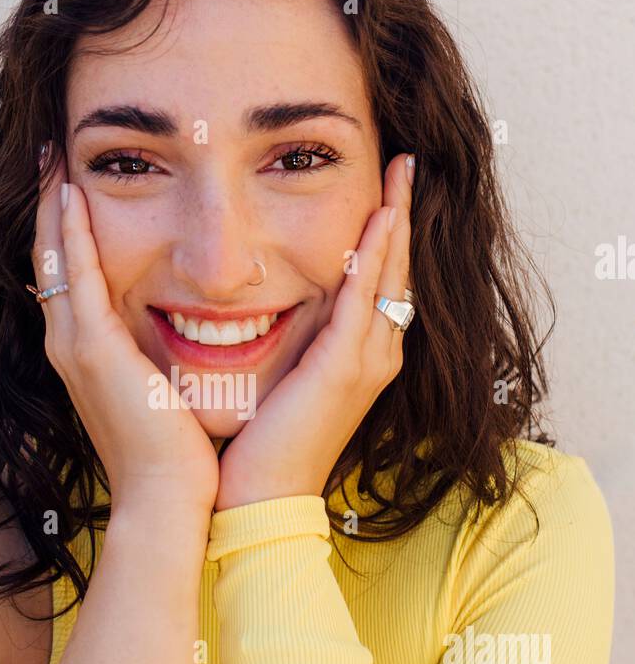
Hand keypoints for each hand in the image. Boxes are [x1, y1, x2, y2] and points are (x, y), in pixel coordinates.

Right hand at [31, 145, 219, 519]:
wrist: (168, 501)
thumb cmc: (175, 456)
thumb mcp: (162, 393)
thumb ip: (159, 359)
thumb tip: (187, 333)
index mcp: (86, 356)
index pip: (68, 277)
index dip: (66, 230)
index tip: (73, 185)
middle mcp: (67, 347)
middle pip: (49, 259)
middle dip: (51, 206)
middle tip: (52, 156)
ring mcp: (72, 348)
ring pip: (52, 259)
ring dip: (54, 205)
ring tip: (54, 159)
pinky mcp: (90, 351)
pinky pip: (74, 276)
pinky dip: (71, 233)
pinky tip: (73, 193)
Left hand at [214, 152, 413, 510]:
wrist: (256, 501)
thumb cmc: (257, 448)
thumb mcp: (280, 383)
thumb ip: (288, 345)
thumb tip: (262, 310)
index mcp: (359, 360)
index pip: (379, 282)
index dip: (386, 235)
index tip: (385, 188)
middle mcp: (375, 357)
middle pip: (396, 270)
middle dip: (401, 214)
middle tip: (406, 162)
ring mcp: (366, 363)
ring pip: (390, 275)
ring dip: (396, 219)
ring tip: (402, 171)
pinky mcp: (344, 369)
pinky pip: (364, 296)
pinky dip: (374, 253)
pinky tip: (379, 214)